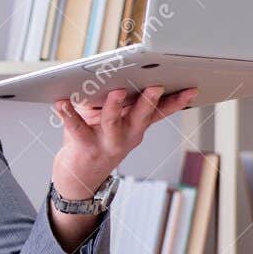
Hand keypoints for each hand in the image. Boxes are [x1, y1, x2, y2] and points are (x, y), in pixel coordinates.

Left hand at [50, 85, 196, 198]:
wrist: (79, 177)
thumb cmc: (96, 141)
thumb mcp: (114, 122)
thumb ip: (119, 103)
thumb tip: (115, 75)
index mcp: (136, 126)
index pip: (160, 112)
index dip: (177, 102)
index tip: (191, 90)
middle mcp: (126, 135)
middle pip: (142, 116)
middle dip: (149, 101)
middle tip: (156, 87)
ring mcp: (106, 142)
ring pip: (113, 121)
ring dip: (115, 106)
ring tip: (116, 92)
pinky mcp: (85, 146)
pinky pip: (75, 127)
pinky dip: (68, 114)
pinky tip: (61, 102)